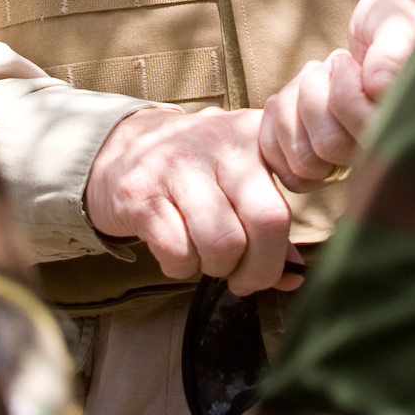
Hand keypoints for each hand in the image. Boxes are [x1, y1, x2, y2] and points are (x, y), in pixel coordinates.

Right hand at [84, 105, 298, 294]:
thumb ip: (269, 223)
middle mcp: (221, 142)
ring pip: (224, 243)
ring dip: (216, 268)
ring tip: (205, 258)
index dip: (287, 239)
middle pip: (267, 220)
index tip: (269, 251)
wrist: (118, 148)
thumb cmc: (193, 171)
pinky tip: (176, 252)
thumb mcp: (237, 177)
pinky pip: (178, 252)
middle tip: (243, 280)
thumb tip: (294, 276)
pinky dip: (180, 267)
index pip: (297, 187)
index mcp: (254, 135)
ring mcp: (179, 165)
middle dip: (259, 269)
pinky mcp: (142, 193)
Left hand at [258, 0, 414, 186]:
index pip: (362, 131)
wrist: (389, 21)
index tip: (350, 61)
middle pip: (327, 146)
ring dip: (293, 105)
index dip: (345, 91)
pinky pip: (284, 168)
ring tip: (314, 77)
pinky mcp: (319, 159)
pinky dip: (273, 128)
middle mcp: (381, 152)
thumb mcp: (400, 23)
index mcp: (407, 126)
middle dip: (316, 94)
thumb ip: (393, 52)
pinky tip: (284, 99)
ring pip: (302, 159)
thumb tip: (378, 86)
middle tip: (330, 66)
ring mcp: (350, 158)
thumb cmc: (400, 19)